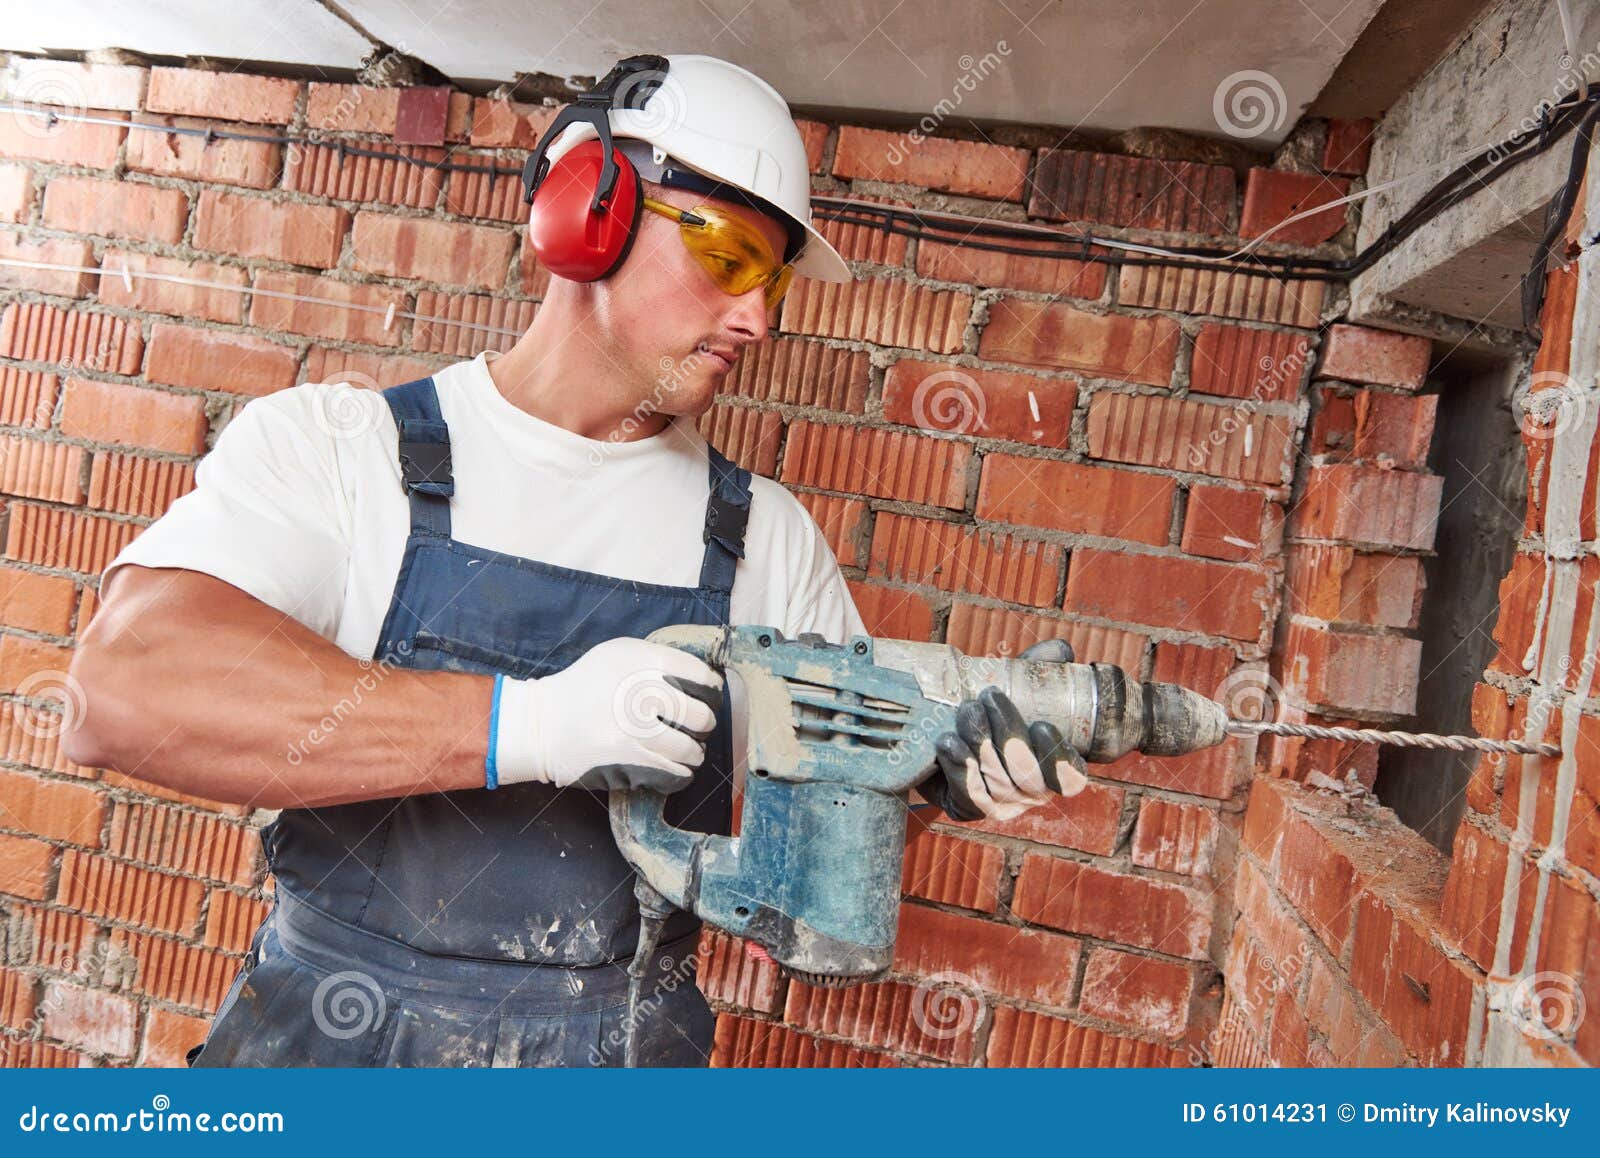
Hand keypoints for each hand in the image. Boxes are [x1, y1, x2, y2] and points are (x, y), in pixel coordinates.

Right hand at [489, 636, 723, 791]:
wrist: (542, 723)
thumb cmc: (583, 686)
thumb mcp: (617, 654)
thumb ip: (657, 660)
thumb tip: (702, 677)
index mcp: (642, 662)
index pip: (701, 676)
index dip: (710, 689)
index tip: (707, 695)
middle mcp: (641, 694)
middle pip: (701, 715)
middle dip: (704, 723)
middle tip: (698, 726)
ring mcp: (635, 732)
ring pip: (690, 749)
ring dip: (694, 751)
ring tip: (688, 749)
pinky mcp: (628, 762)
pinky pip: (674, 774)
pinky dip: (681, 773)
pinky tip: (676, 766)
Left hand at [919, 638, 1089, 821]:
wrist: (939, 735)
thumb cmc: (990, 710)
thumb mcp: (1016, 687)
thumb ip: (1037, 669)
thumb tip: (1060, 651)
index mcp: (1055, 767)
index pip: (1071, 777)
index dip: (1059, 758)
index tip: (1042, 726)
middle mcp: (1033, 792)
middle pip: (1027, 775)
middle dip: (1009, 734)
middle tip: (989, 697)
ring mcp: (1002, 805)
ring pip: (997, 782)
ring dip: (980, 743)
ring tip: (966, 710)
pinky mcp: (969, 809)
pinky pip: (968, 795)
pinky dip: (960, 768)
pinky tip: (948, 743)